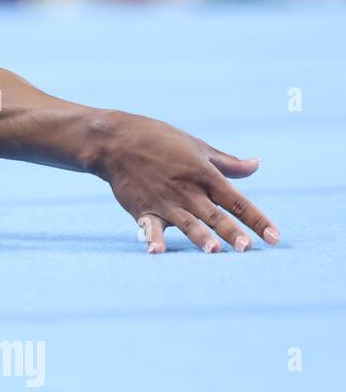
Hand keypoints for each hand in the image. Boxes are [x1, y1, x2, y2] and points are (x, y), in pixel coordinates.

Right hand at [93, 113, 280, 253]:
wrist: (116, 141)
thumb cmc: (158, 140)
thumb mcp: (197, 146)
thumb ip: (228, 163)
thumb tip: (256, 165)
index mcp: (204, 174)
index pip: (237, 201)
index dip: (257, 219)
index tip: (275, 237)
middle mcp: (187, 190)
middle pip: (215, 215)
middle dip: (232, 231)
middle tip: (247, 248)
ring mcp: (165, 201)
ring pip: (188, 223)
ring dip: (200, 237)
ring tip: (213, 250)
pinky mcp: (143, 209)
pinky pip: (150, 227)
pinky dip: (152, 238)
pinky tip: (156, 251)